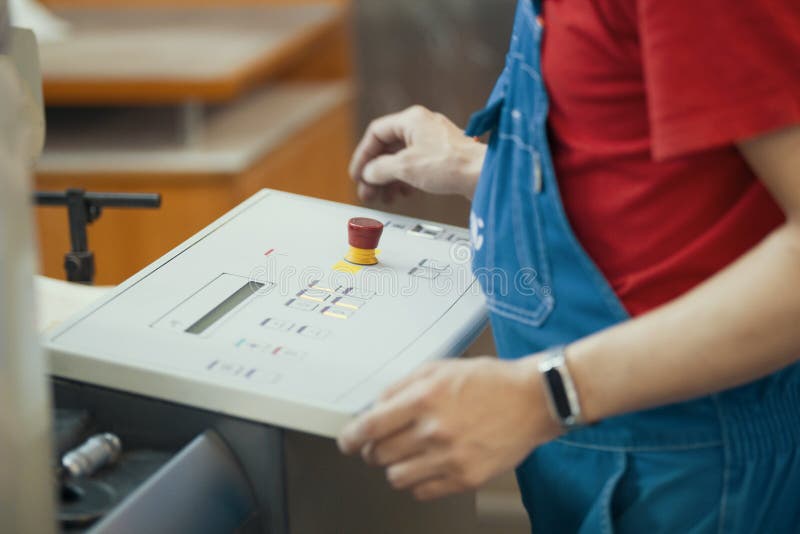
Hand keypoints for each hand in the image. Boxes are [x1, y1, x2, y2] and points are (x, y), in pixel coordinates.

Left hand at [337, 357, 561, 500]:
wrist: (532, 400)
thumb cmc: (489, 381)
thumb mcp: (439, 368)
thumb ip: (402, 387)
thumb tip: (375, 407)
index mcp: (424, 398)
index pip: (370, 426)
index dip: (351, 437)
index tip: (347, 441)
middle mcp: (434, 430)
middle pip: (379, 454)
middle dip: (375, 448)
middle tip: (383, 442)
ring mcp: (450, 458)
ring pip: (397, 477)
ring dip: (395, 466)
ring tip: (408, 454)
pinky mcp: (466, 478)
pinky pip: (423, 492)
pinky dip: (418, 481)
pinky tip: (428, 465)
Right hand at [349, 105, 486, 202]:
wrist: (482, 176)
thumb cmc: (450, 165)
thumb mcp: (405, 167)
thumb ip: (379, 169)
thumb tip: (369, 173)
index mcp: (411, 120)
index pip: (376, 133)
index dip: (363, 155)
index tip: (357, 173)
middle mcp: (422, 127)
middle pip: (388, 148)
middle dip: (376, 172)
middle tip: (367, 191)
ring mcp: (433, 142)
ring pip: (402, 159)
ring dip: (389, 179)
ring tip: (384, 197)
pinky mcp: (443, 158)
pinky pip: (416, 166)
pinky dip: (405, 180)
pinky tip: (403, 194)